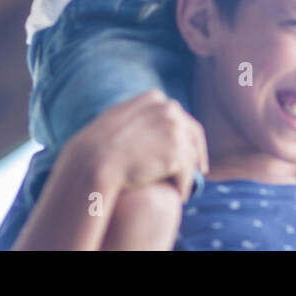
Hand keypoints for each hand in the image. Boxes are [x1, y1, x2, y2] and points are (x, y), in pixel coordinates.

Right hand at [62, 89, 209, 200]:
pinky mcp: (177, 155)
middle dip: (198, 152)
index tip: (189, 149)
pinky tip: (179, 196)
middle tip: (202, 169)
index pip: (180, 117)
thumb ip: (137, 114)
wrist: (93, 161)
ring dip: (189, 173)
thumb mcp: (117, 116)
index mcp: (155, 99)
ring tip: (183, 187)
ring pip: (191, 156)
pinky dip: (184, 188)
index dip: (186, 135)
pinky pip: (187, 176)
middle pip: (193, 134)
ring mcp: (175, 130)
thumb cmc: (97, 144)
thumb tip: (146, 115)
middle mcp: (169, 109)